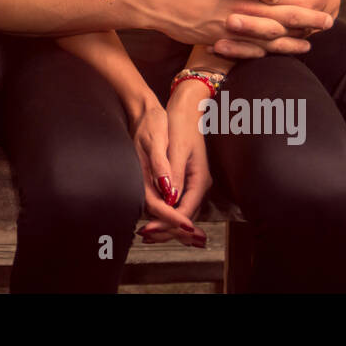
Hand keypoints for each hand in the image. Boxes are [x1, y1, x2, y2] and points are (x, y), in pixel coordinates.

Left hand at [126, 96, 207, 248]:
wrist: (185, 110)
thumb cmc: (180, 125)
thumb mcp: (176, 148)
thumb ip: (173, 173)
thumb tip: (169, 198)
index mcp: (200, 179)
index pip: (185, 210)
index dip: (168, 222)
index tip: (150, 229)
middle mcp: (199, 185)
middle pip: (184, 216)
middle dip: (166, 228)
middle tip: (144, 235)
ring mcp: (193, 184)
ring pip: (180, 212)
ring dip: (165, 223)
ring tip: (146, 233)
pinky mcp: (185, 181)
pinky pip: (177, 204)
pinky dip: (165, 213)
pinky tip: (152, 218)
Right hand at [146, 0, 331, 56]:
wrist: (160, 2)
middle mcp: (242, 4)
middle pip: (285, 10)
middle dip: (310, 12)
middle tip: (329, 17)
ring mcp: (235, 25)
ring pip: (275, 32)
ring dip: (299, 34)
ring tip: (317, 34)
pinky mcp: (225, 40)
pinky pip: (256, 49)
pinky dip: (276, 50)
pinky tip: (291, 49)